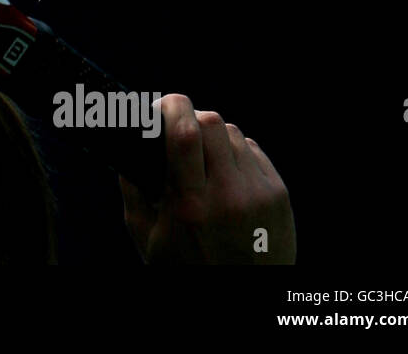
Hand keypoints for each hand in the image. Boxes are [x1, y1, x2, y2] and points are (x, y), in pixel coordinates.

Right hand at [119, 94, 294, 263]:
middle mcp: (228, 195)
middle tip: (178, 131)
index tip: (161, 107)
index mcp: (190, 206)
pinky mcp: (279, 194)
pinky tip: (225, 172)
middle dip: (190, 118)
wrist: (244, 300)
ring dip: (212, 136)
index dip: (172, 107)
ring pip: (233, 133)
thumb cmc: (189, 271)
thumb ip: (132, 192)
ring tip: (202, 158)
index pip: (186, 133)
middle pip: (212, 122)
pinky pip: (253, 150)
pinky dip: (235, 152)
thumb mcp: (147, 239)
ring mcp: (258, 193)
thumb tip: (127, 152)